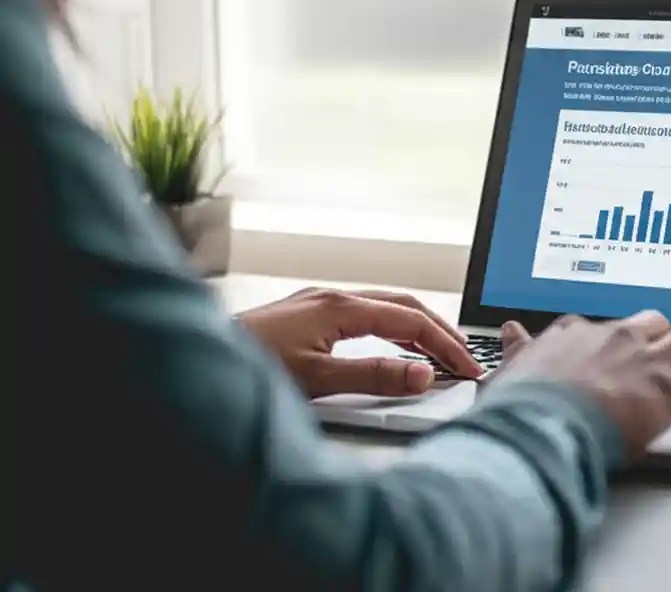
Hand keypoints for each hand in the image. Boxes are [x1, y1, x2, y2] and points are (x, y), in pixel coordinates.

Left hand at [236, 287, 482, 398]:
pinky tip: (394, 350)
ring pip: (385, 309)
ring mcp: (318, 304)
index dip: (446, 346)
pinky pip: (365, 317)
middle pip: (404, 307)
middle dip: (440, 333)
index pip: (411, 321)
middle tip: (466, 362)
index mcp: (340, 306)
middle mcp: (332, 298)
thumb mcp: (317, 380)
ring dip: (417, 331)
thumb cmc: (247, 368)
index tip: (468, 369)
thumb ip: (373, 377)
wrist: (195, 362)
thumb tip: (422, 374)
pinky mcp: (306, 317)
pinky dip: (392, 333)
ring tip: (440, 357)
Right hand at [493, 312, 670, 457]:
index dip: (610, 344)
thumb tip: (511, 332)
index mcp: (574, 334)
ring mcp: (646, 360)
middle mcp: (614, 337)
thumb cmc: (519, 409)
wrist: (540, 426)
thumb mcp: (507, 374)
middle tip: (656, 366)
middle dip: (657, 341)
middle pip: (650, 324)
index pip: (600, 327)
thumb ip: (515, 353)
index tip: (610, 355)